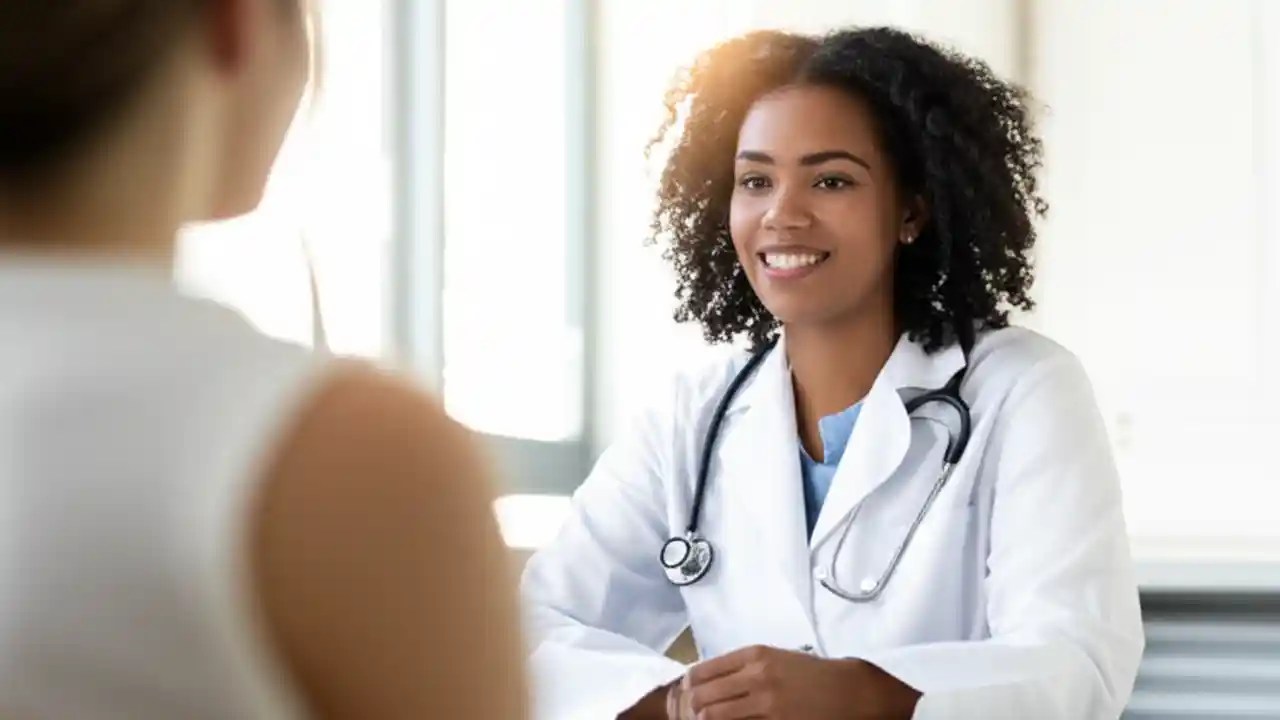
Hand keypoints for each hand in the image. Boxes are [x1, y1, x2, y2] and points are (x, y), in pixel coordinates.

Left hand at [673, 645, 920, 719]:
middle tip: (690, 716)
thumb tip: (709, 680)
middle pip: (702, 695)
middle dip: (690, 709)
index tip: (685, 696)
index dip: (688, 687)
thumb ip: (744, 666)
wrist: (849, 689)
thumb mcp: (776, 658)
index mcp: (754, 655)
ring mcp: (765, 701)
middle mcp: (755, 675)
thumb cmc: (812, 674)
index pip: (702, 671)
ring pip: (714, 715)